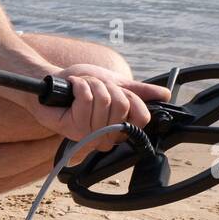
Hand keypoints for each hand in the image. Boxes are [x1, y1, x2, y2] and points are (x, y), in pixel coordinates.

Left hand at [30, 63, 170, 146]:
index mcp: (118, 127)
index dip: (131, 99)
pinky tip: (73, 89)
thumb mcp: (116, 84)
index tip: (117, 93)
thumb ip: (139, 91)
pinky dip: (80, 85)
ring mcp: (89, 134)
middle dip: (108, 87)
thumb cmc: (83, 85)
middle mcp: (105, 136)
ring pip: (104, 100)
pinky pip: (87, 99)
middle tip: (94, 89)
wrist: (53, 83)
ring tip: (81, 89)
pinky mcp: (73, 127)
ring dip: (93, 85)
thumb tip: (165, 96)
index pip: (141, 117)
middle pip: (122, 105)